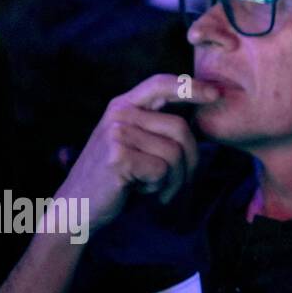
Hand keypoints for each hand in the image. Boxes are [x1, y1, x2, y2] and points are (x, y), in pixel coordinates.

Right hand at [57, 74, 217, 234]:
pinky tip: (139, 190)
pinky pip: (163, 170)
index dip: (190, 87)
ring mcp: (116, 133)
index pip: (161, 84)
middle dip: (190, 160)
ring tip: (152, 187)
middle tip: (177, 182)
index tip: (216, 94)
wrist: (76, 209)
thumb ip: (159, 124)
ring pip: (175, 152)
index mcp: (123, 105)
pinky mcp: (118, 156)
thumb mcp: (136, 143)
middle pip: (180, 128)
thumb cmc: (117, 177)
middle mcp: (119, 114)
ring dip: (174, 179)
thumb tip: (204, 106)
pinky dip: (159, 187)